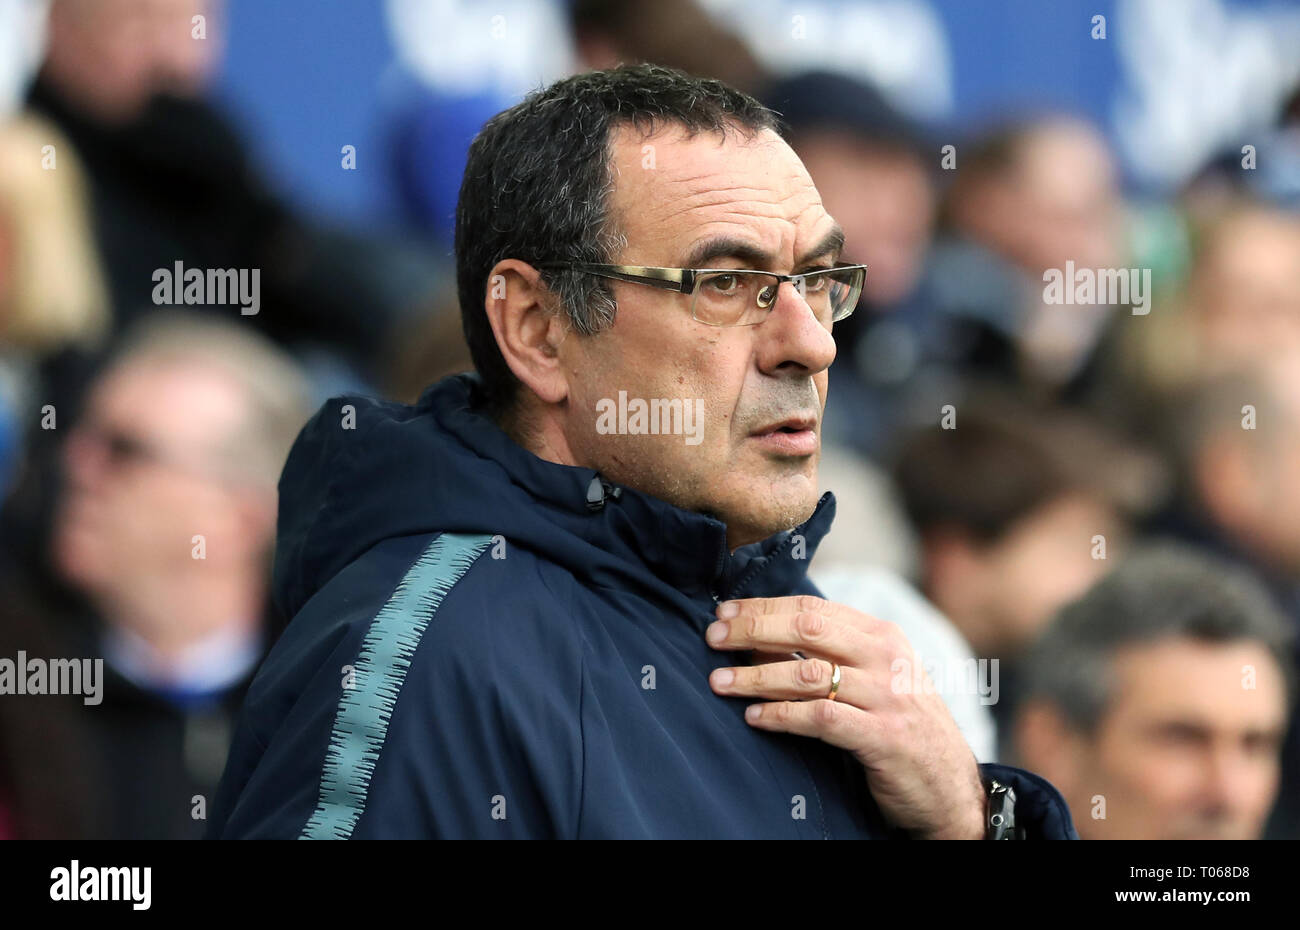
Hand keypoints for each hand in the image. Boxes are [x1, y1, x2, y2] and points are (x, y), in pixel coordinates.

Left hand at [706, 594, 984, 839]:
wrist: (951, 785)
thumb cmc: (901, 725)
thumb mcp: (876, 677)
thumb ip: (833, 654)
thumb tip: (759, 636)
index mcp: (882, 635)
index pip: (812, 608)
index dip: (763, 607)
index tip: (723, 613)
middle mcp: (887, 658)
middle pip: (807, 630)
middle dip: (753, 630)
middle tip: (712, 639)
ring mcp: (887, 697)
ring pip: (807, 675)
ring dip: (756, 677)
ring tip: (720, 682)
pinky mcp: (882, 737)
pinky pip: (819, 719)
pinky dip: (781, 716)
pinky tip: (754, 718)